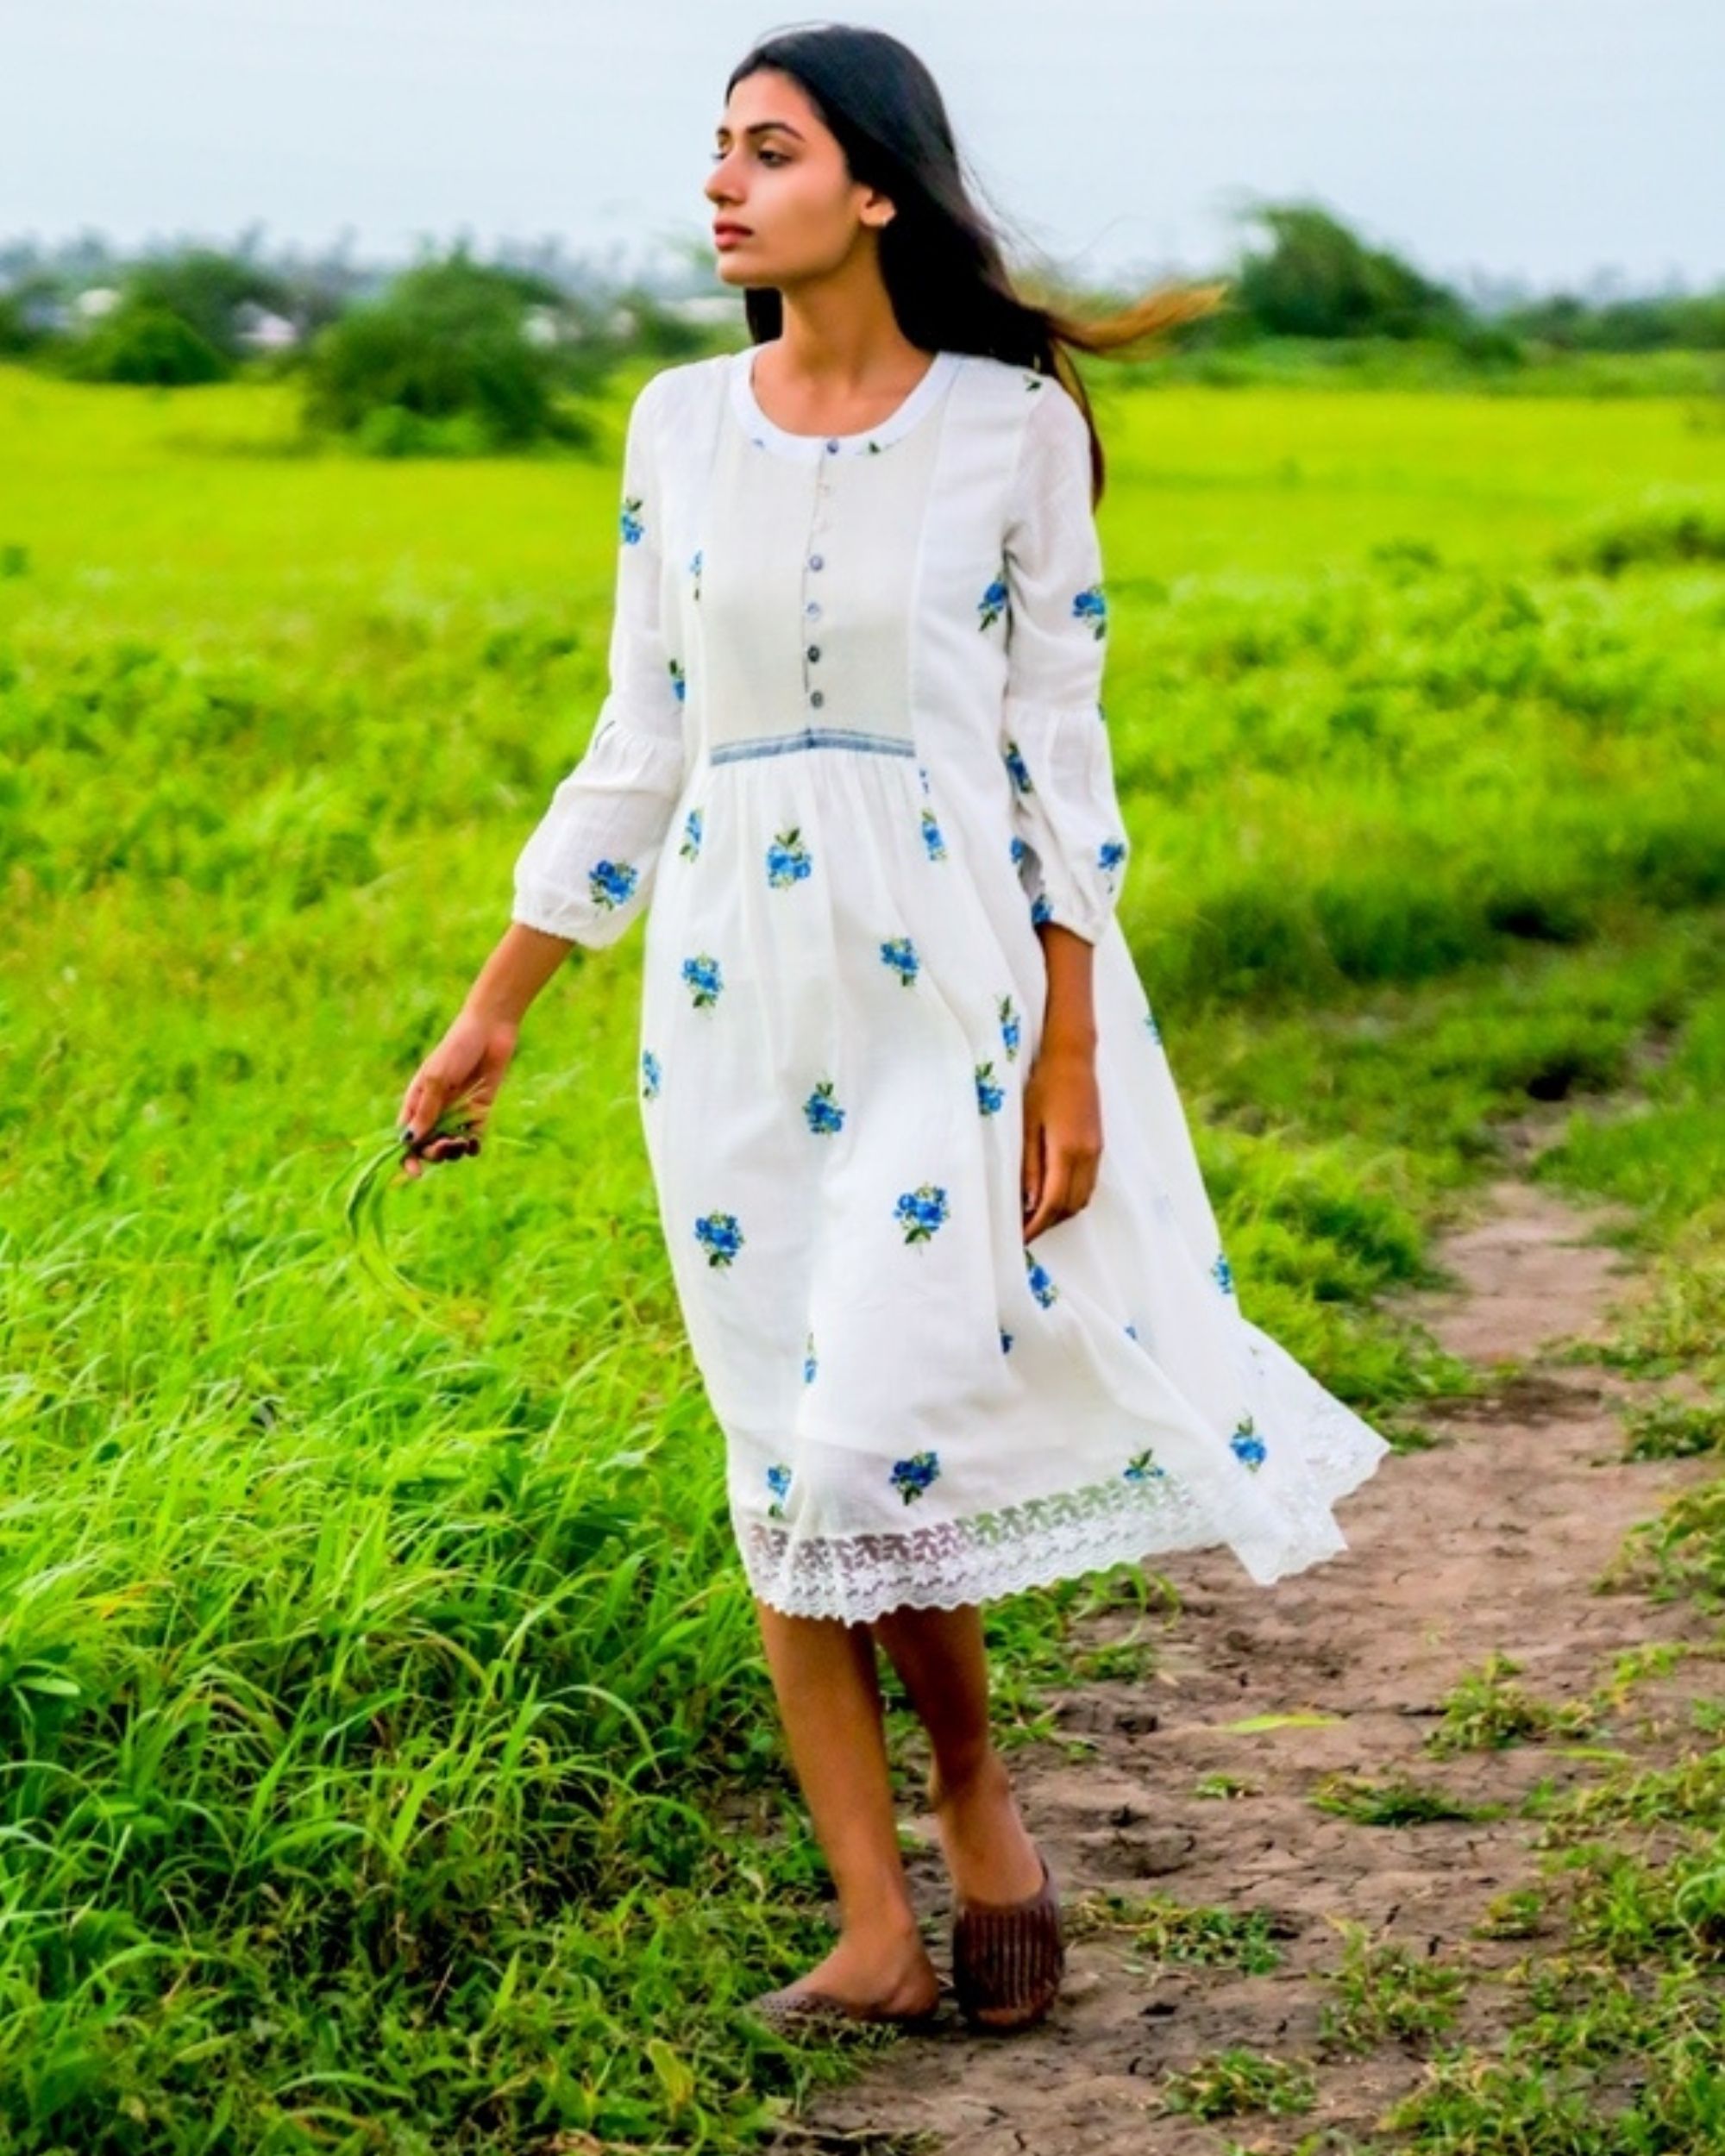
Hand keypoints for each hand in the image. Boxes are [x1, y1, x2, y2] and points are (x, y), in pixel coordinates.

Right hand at [396, 1008, 519, 1181]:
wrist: (491, 1031)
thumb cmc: (456, 1048)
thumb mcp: (437, 1078)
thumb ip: (426, 1110)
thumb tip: (409, 1140)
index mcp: (416, 1101)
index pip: (406, 1136)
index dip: (407, 1157)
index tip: (415, 1172)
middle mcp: (435, 1110)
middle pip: (428, 1145)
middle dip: (434, 1153)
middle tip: (446, 1145)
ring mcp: (457, 1112)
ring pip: (450, 1145)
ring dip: (453, 1151)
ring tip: (461, 1143)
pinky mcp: (479, 1112)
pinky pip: (472, 1137)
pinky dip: (472, 1146)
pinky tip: (473, 1145)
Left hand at [1021, 1039, 1101, 1239]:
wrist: (1073, 1059)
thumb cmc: (1043, 1087)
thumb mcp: (1027, 1125)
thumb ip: (1029, 1166)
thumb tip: (1028, 1203)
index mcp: (1067, 1151)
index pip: (1052, 1203)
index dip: (1036, 1226)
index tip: (1019, 1238)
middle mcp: (1088, 1156)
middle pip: (1070, 1207)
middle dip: (1047, 1224)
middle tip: (1022, 1232)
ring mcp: (1096, 1152)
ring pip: (1082, 1199)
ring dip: (1060, 1214)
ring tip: (1035, 1218)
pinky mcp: (1098, 1147)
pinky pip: (1088, 1185)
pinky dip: (1070, 1199)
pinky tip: (1052, 1196)